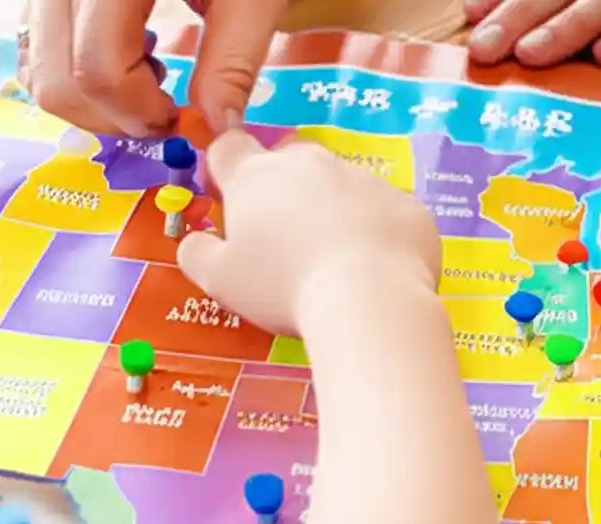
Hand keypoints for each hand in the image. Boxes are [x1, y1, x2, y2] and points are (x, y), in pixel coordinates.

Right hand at [19, 0, 286, 136]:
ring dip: (92, 97)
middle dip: (114, 116)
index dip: (140, 112)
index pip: (99, 68)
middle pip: (59, 77)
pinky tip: (128, 53)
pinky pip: (35, 41)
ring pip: (37, 66)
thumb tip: (218, 126)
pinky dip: (71, 69)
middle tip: (165, 111)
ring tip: (151, 75)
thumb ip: (233, 59)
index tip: (180, 118)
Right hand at [177, 132, 440, 335]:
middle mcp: (310, 164)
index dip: (225, 169)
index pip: (229, 148)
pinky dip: (377, 231)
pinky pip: (385, 211)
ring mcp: (364, 178)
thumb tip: (195, 241)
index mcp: (256, 176)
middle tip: (285, 237)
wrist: (370, 298)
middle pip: (288, 159)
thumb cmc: (283, 287)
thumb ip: (197, 253)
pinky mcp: (405, 203)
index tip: (230, 199)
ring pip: (341, 184)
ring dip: (334, 210)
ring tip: (335, 261)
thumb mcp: (219, 281)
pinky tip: (374, 268)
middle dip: (283, 187)